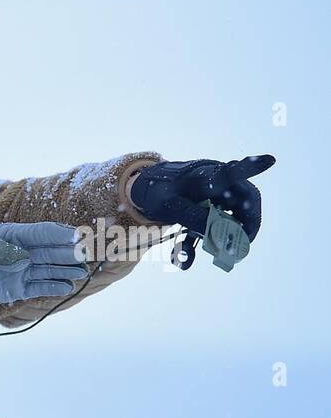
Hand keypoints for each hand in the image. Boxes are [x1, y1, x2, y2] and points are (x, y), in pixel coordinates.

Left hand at [0, 222, 87, 319]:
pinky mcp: (17, 288)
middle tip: (86, 254)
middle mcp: (23, 252)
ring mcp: (22, 270)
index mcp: (15, 235)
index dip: (60, 234)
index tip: (77, 236)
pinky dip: (52, 287)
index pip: (43, 232)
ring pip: (49, 269)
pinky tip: (66, 287)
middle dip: (69, 252)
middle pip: (52, 250)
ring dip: (65, 270)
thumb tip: (23, 258)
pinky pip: (39, 287)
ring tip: (81, 272)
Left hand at [130, 154, 274, 239]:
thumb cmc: (158, 190)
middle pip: (246, 200)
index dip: (251, 166)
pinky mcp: (213, 205)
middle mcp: (218, 182)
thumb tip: (219, 234)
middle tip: (241, 245)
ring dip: (231, 234)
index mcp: (205, 175)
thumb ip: (193, 217)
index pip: (231, 171)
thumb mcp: (168, 205)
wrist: (148, 186)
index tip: (270, 160)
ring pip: (237, 213)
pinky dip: (209, 240)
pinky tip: (187, 256)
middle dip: (247, 224)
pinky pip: (221, 224)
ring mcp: (218, 193)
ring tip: (221, 251)